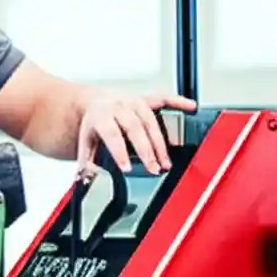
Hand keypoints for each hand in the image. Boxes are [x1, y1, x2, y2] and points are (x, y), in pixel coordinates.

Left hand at [76, 91, 196, 174]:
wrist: (96, 101)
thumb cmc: (95, 124)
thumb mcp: (85, 141)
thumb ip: (86, 161)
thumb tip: (86, 178)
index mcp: (101, 116)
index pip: (112, 134)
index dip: (120, 152)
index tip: (127, 168)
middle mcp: (118, 107)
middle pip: (134, 128)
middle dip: (145, 150)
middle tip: (153, 169)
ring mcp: (134, 102)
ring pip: (150, 121)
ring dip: (161, 143)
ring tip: (166, 163)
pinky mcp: (146, 99)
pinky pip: (164, 99)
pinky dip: (178, 102)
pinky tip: (191, 108)